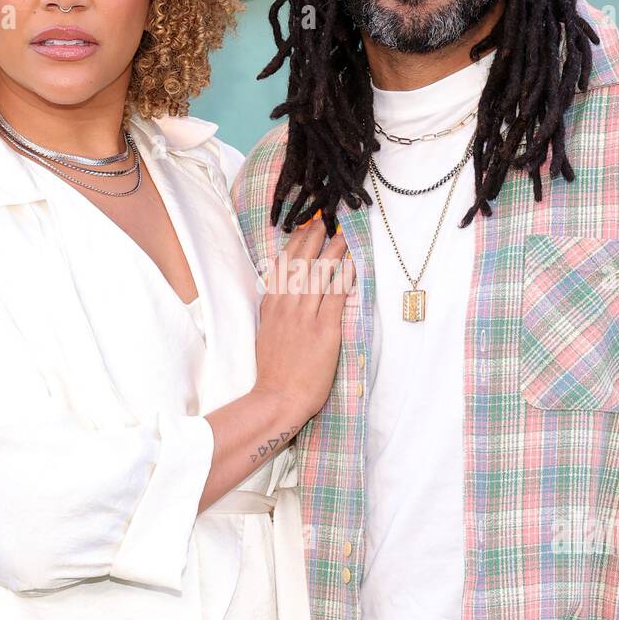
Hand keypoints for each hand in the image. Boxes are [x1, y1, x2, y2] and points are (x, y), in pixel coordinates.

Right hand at [253, 211, 355, 425]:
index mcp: (272, 307)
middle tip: (324, 220)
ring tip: (342, 234)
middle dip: (312, 239)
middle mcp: (287, 307)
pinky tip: (352, 263)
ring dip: (332, 251)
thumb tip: (281, 294)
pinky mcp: (324, 330)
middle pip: (300, 264)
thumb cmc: (274, 373)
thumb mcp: (266, 334)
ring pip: (319, 275)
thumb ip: (274, 312)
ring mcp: (305, 317)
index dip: (295, 245)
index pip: (282, 267)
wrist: (277, 399)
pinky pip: (336, 297)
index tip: (303, 228)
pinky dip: (345, 278)